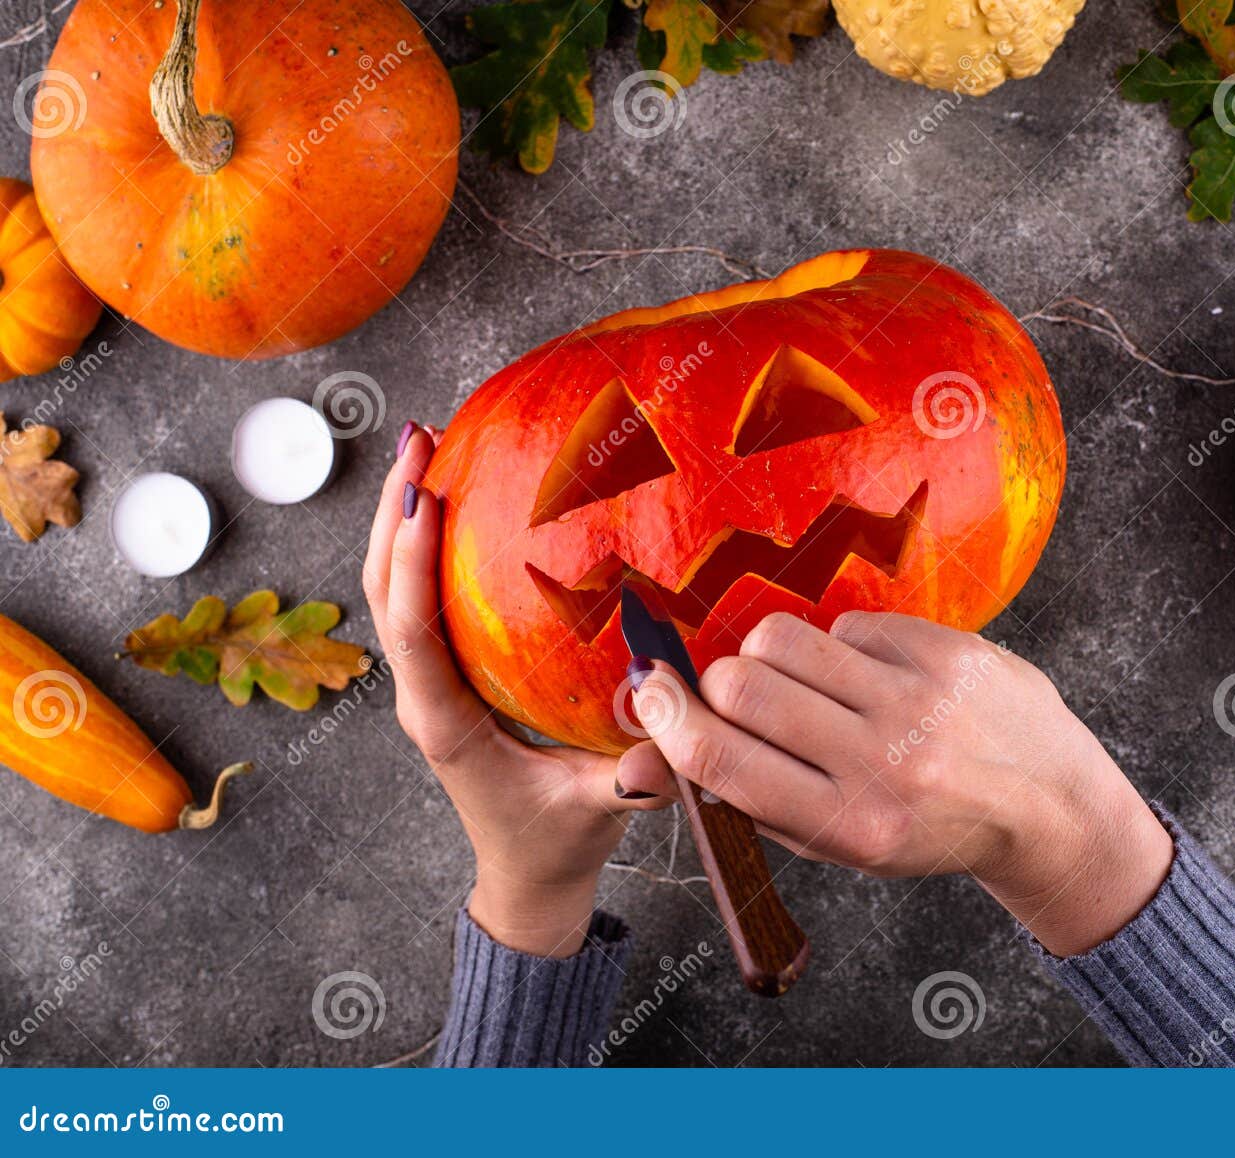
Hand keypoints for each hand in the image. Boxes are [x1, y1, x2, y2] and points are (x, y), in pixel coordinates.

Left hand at [363, 424, 667, 956]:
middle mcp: (425, 696)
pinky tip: (460, 499)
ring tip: (426, 447)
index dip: (411, 563)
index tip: (426, 498)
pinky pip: (424, 599)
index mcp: (446, 723)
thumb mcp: (600, 812)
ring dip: (401, 517)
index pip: (413, 633)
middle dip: (394, 511)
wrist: (531, 875)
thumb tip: (671, 737)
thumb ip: (632, 781)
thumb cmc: (559, 843)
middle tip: (419, 440)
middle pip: (383, 591)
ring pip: (393, 589)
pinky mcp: (448, 676)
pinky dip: (426, 543)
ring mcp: (431, 684)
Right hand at [615, 611, 1172, 955]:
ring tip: (804, 682)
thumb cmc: (928, 830)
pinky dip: (841, 647)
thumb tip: (662, 745)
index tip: (652, 694)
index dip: (667, 719)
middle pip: (743, 686)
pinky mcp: (946, 650)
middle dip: (722, 685)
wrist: (1047, 807)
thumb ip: (756, 801)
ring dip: (772, 656)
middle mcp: (883, 761)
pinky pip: (848, 624)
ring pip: (785, 639)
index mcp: (850, 824)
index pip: (722, 758)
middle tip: (742, 698)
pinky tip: (870, 677)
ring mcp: (919, 699)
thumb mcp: (842, 845)